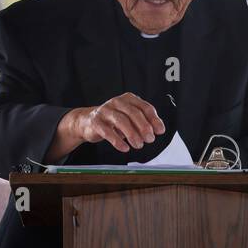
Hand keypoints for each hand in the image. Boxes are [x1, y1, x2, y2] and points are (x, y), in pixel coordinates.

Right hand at [48, 93, 164, 160]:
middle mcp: (117, 102)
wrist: (88, 121)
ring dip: (132, 135)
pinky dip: (118, 141)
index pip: (145, 107)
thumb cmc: (113, 120)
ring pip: (121, 121)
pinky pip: (108, 131)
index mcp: (128, 99)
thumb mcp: (129, 118)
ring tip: (139, 145)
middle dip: (144, 127)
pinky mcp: (96, 122)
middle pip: (134, 113)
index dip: (154, 120)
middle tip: (150, 139)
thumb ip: (143, 122)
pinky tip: (125, 148)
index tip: (159, 131)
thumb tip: (158, 130)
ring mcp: (105, 111)